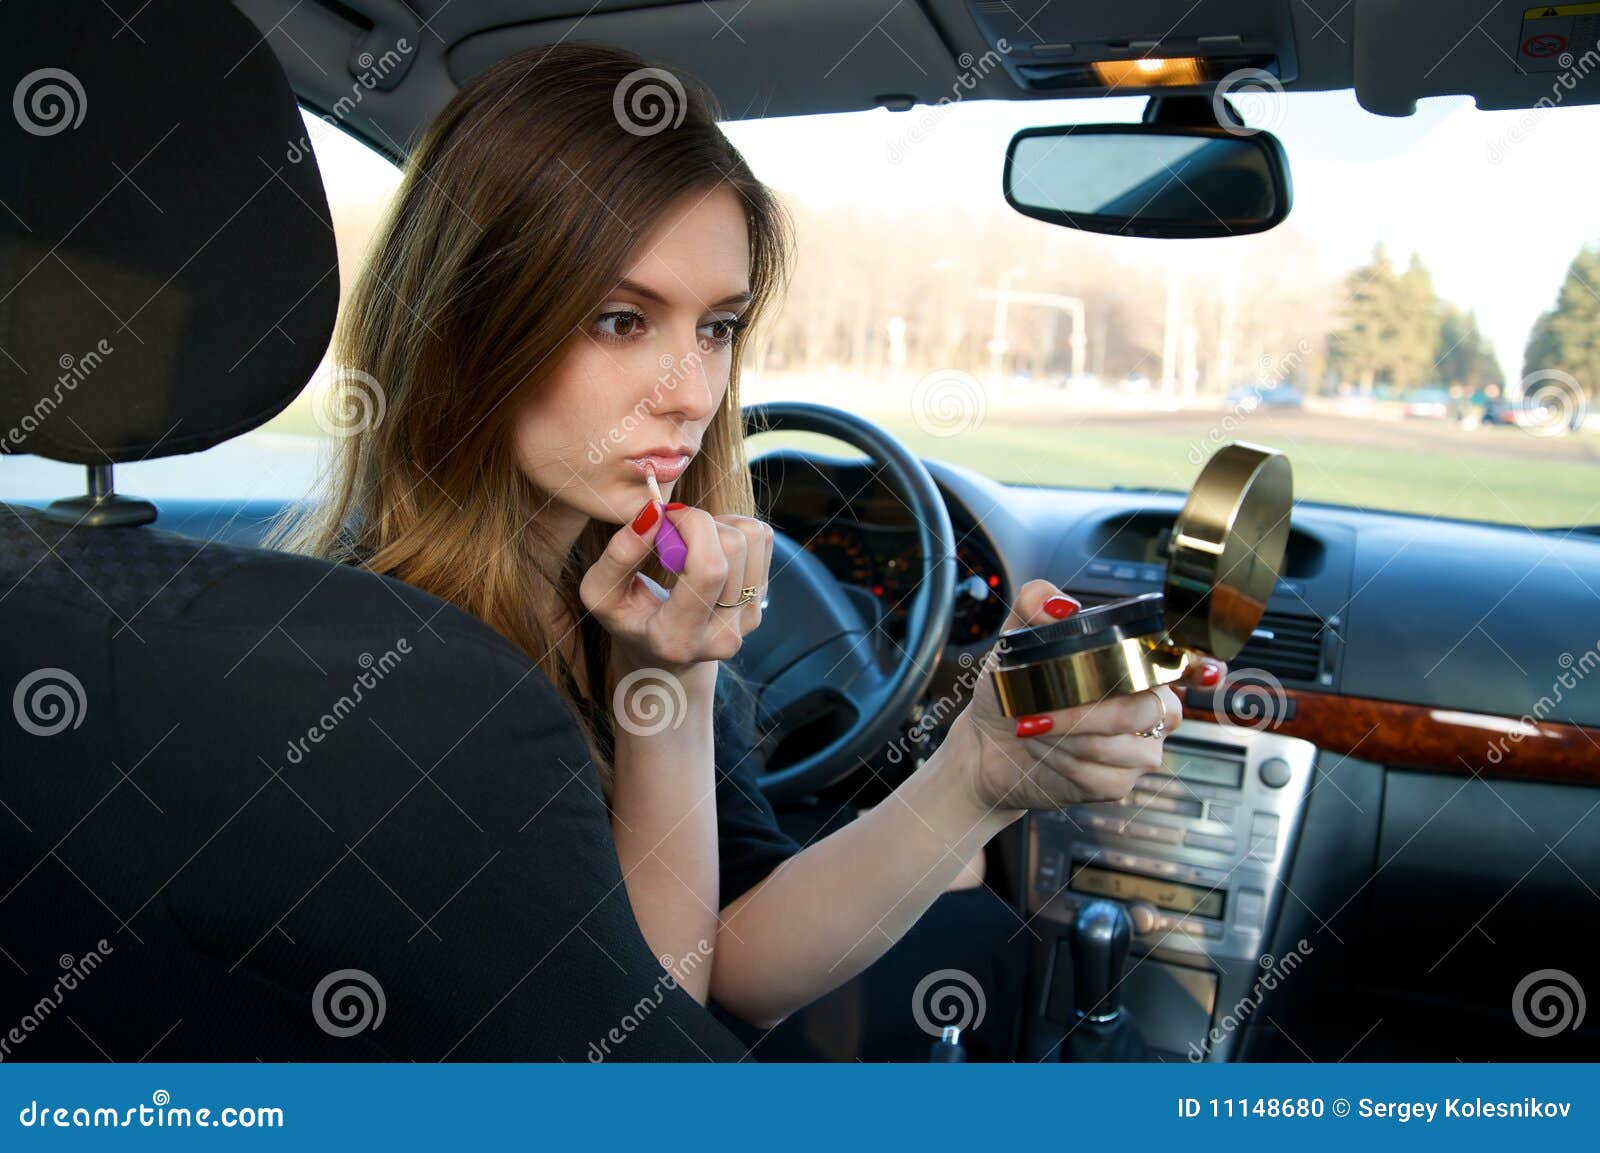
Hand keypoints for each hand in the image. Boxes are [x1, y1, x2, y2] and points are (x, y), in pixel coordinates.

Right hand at [579, 498, 773, 678]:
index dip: (692, 526)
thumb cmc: (628, 619)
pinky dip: (734, 529)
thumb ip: (618, 556)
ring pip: (751, 538)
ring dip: (718, 524)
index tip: (665, 514)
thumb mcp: (601, 594)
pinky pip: (761, 540)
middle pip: (734, 547)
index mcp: (677, 638)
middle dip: (701, 521)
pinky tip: (710, 548)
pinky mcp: (760, 604)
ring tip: (690, 544)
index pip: (708, 569)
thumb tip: (653, 513)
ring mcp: (747, 622)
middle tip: (673, 529)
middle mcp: (721, 636)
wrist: (663, 655)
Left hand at [944, 578, 1225, 814]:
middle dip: (1088, 710)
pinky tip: (1043, 752)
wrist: (988, 744)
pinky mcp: (1119, 783)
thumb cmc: (1014, 688)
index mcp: (1136, 665)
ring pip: (1124, 745)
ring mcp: (1139, 748)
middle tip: (1037, 707)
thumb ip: (1034, 605)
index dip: (1201, 666)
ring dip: (1068, 736)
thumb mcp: (1017, 639)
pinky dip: (1065, 763)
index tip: (1204, 670)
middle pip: (1147, 708)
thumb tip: (1058, 605)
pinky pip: (1106, 777)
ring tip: (1031, 725)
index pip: (1186, 662)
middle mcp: (1148, 706)